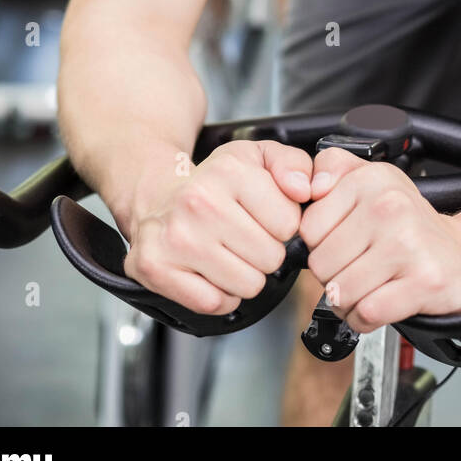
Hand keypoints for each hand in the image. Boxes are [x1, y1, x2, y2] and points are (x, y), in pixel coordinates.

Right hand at [124, 139, 312, 316]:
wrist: (157, 197)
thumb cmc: (215, 182)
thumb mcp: (258, 157)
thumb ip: (294, 164)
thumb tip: (304, 190)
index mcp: (229, 171)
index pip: (289, 224)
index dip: (283, 224)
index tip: (263, 216)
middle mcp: (199, 202)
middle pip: (271, 258)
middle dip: (265, 252)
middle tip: (243, 236)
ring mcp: (176, 237)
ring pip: (247, 285)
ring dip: (244, 275)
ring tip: (226, 252)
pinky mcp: (156, 268)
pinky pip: (216, 303)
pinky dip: (219, 294)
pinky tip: (209, 270)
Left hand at [299, 149, 460, 331]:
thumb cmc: (409, 223)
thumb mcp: (371, 180)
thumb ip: (332, 169)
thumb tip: (308, 185)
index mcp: (370, 180)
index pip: (309, 228)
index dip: (318, 244)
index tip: (338, 244)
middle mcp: (390, 207)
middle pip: (321, 264)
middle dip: (332, 276)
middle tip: (355, 269)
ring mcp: (408, 245)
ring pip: (341, 292)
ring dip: (347, 302)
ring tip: (365, 288)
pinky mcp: (423, 282)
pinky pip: (367, 313)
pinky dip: (363, 319)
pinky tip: (377, 304)